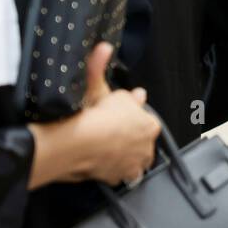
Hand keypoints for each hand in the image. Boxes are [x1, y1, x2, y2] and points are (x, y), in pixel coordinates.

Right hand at [27, 42, 160, 188]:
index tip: (118, 113)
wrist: (79, 144)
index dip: (131, 114)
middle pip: (140, 141)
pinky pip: (121, 176)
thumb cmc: (93, 117)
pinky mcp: (119, 179)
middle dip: (130, 136)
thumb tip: (102, 48)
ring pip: (134, 160)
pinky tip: (106, 165)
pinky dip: (115, 171)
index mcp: (149, 124)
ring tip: (110, 149)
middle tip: (112, 130)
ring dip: (126, 155)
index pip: (144, 118)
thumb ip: (99, 67)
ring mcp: (133, 165)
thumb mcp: (99, 87)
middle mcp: (146, 147)